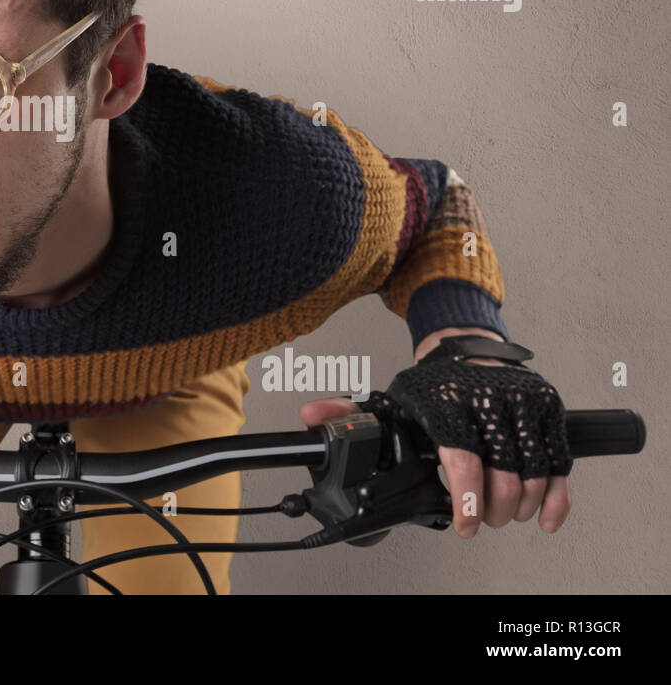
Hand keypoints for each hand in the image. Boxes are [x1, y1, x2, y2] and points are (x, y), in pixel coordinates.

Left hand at [299, 327, 570, 538]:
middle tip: (481, 520)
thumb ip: (348, 413)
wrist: (466, 348)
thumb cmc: (430, 385)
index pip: (462, 457)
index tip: (465, 522)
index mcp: (446, 401)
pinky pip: (560, 459)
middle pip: (504, 474)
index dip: (466, 498)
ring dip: (522, 505)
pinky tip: (545, 516)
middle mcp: (488, 398)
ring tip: (504, 515)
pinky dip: (557, 495)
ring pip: (535, 471)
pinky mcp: (547, 408)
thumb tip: (311, 419)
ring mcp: (522, 403)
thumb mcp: (389, 398)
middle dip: (492, 509)